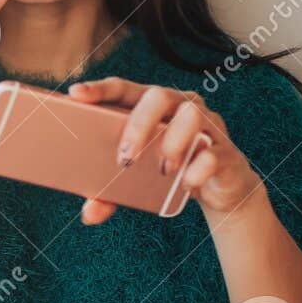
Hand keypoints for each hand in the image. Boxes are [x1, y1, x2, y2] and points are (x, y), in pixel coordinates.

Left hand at [65, 77, 264, 224]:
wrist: (219, 189)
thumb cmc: (170, 172)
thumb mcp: (137, 183)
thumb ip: (110, 195)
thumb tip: (89, 214)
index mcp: (152, 107)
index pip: (124, 88)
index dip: (100, 89)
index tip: (76, 94)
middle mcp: (180, 106)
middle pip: (158, 95)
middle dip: (138, 124)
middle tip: (125, 158)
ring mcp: (207, 124)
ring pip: (191, 114)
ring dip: (171, 144)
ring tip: (162, 171)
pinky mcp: (225, 150)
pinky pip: (212, 153)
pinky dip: (195, 170)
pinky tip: (185, 183)